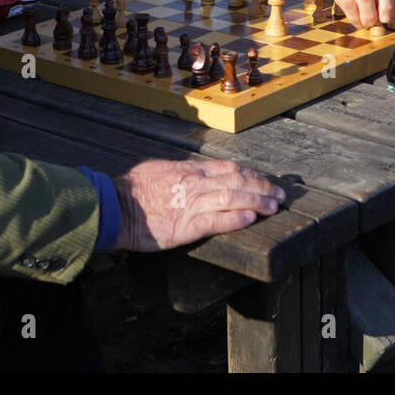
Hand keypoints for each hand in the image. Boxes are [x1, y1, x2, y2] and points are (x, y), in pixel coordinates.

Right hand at [111, 160, 285, 251]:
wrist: (114, 207)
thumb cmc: (132, 190)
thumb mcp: (158, 170)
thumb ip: (180, 173)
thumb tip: (194, 173)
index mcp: (189, 170)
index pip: (229, 168)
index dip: (252, 175)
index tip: (265, 181)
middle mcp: (195, 183)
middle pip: (237, 181)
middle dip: (262, 187)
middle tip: (280, 196)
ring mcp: (191, 203)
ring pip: (233, 197)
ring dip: (258, 202)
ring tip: (274, 207)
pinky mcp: (186, 225)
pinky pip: (216, 220)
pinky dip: (236, 219)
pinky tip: (251, 219)